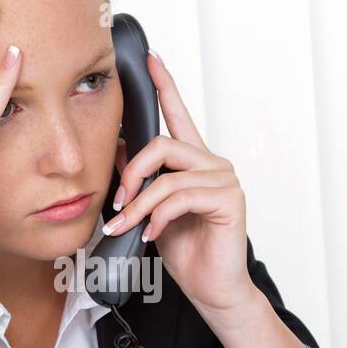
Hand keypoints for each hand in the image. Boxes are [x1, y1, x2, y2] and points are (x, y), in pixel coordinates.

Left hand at [101, 51, 256, 317]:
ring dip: (139, 204)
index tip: (151, 58)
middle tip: (118, 203)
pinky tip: (153, 234)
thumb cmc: (186, 252)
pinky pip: (181, 195)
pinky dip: (159, 216)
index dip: (165, 85)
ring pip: (167, 175)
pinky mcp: (229, 198)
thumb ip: (139, 180)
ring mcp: (223, 179)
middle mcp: (212, 164)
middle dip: (132, 172)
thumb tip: (116, 152)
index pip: (178, 115)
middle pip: (162, 143)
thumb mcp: (151, 211)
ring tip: (127, 226)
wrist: (211, 289)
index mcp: (194, 163)